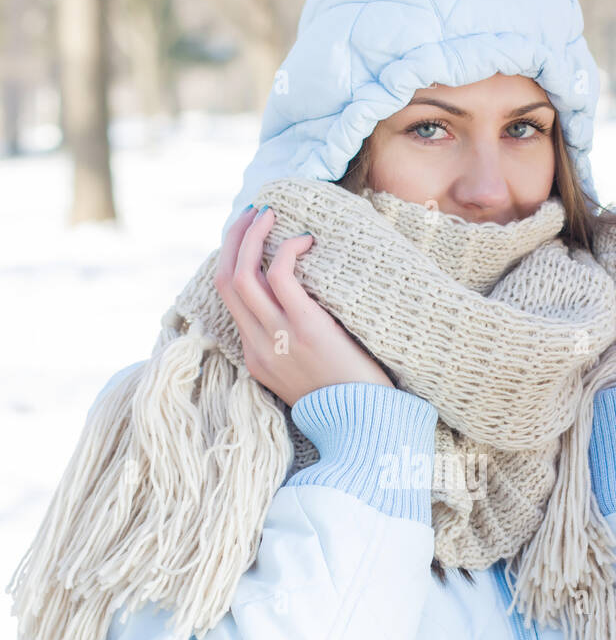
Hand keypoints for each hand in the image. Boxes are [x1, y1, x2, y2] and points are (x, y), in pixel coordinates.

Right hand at [215, 204, 394, 407]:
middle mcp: (258, 346)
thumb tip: (305, 306)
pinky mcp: (304, 328)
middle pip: (226, 281)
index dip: (233, 261)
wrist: (365, 426)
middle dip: (234, 239)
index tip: (249, 238)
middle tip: (253, 213)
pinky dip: (287, 249)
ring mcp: (278, 338)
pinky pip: (281, 275)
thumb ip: (294, 346)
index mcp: (255, 358)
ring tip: (270, 213)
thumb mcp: (308, 377)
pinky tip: (305, 241)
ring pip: (243, 274)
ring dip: (252, 235)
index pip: (229, 300)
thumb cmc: (349, 399)